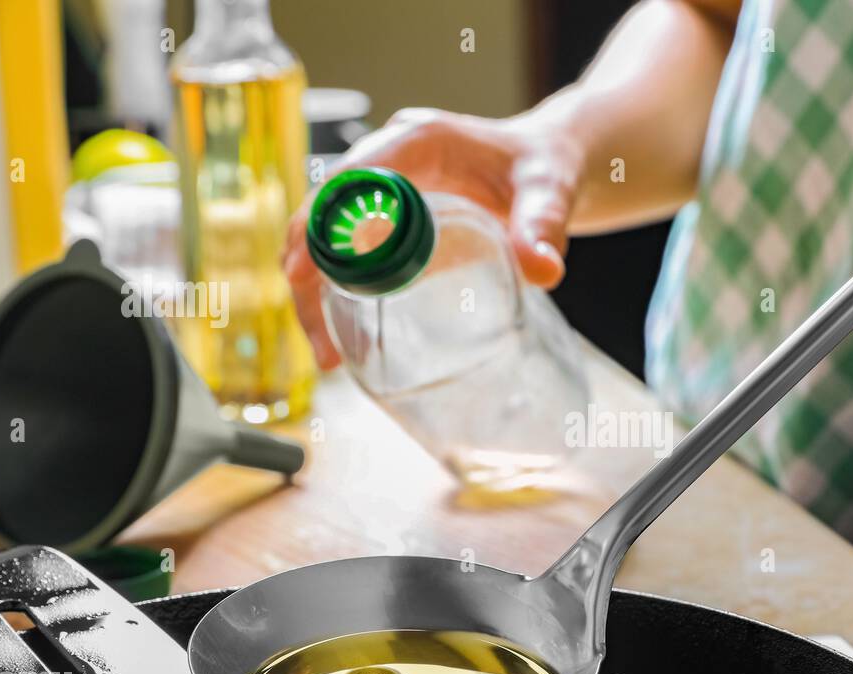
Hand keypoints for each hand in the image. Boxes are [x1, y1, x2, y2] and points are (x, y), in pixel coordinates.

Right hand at [284, 108, 583, 367]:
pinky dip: (338, 290)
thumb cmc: (547, 168)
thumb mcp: (550, 192)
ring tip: (330, 354)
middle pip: (324, 213)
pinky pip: (349, 251)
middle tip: (323, 341)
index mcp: (418, 140)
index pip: (349, 178)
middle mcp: (389, 159)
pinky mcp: (389, 217)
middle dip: (308, 273)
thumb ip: (544, 226)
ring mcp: (383, 190)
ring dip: (316, 290)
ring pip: (327, 236)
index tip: (302, 273)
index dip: (319, 224)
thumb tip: (543, 271)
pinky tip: (344, 337)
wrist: (550, 164)